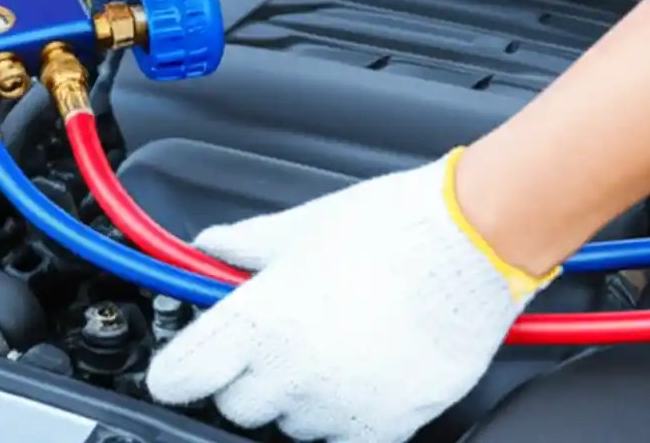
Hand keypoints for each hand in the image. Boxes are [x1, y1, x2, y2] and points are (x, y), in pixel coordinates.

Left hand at [145, 150, 557, 442]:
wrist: (472, 245)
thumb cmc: (391, 228)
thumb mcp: (301, 227)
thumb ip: (243, 246)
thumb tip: (208, 246)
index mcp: (257, 321)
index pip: (180, 376)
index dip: (177, 370)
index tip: (182, 367)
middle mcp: (288, 372)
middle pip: (233, 404)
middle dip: (246, 376)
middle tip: (276, 341)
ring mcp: (334, 406)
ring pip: (286, 425)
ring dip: (295, 397)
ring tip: (332, 349)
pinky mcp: (382, 427)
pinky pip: (338, 439)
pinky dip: (340, 417)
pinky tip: (361, 377)